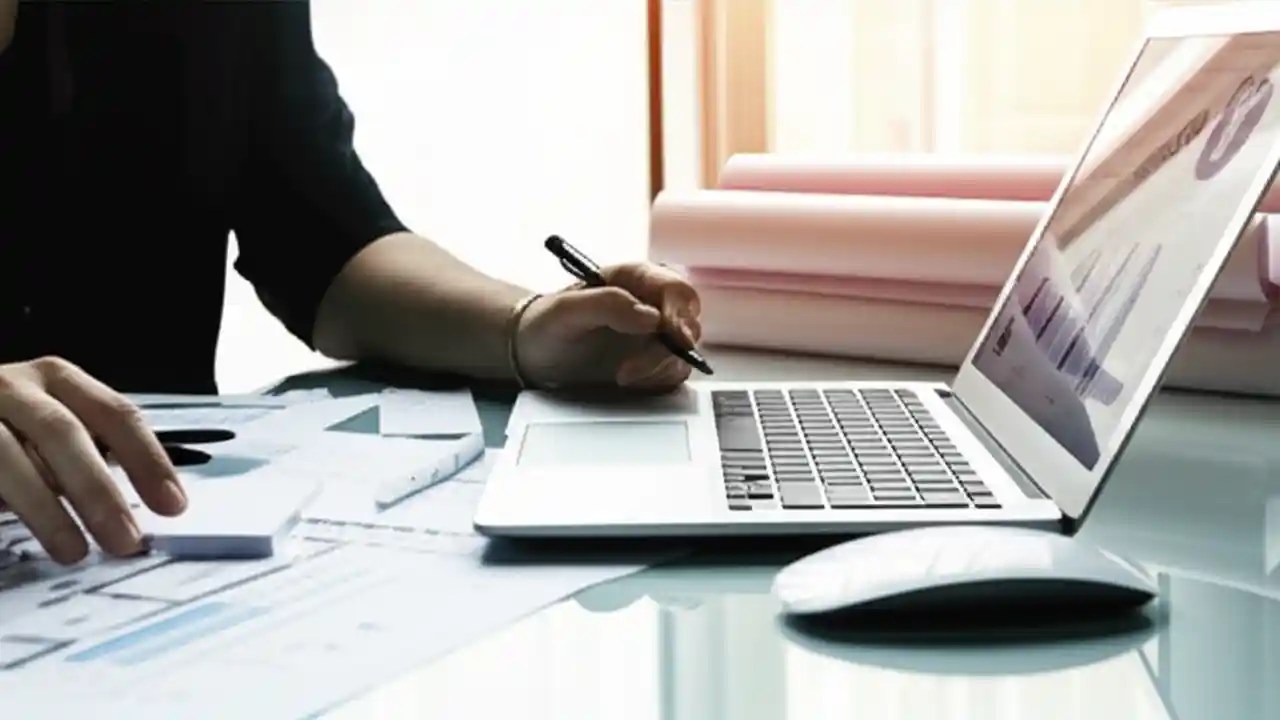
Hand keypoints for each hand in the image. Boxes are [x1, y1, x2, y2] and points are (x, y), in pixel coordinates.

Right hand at [0, 357, 185, 563]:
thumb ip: (86, 457)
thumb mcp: (48, 428)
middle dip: (98, 490)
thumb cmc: (4, 424)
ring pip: (9, 458)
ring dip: (46, 510)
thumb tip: (143, 508)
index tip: (173, 505)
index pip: (116, 414)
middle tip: (126, 540)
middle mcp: (12, 385)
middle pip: (63, 434)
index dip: (148, 460)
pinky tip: (11, 535)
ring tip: (74, 552)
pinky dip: (0, 506)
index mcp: (56, 379)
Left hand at [516, 262, 702, 391]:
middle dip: (673, 346)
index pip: (675, 290)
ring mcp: (654, 336)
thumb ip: (607, 304)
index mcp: (636, 280)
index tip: (672, 335)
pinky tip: (628, 380)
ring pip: (682, 351)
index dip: (680, 311)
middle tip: (641, 366)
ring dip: (660, 367)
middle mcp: (652, 305)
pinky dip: (658, 379)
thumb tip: (651, 316)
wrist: (532, 354)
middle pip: (687, 322)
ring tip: (624, 375)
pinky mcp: (652, 363)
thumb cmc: (547, 323)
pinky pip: (673, 372)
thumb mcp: (566, 310)